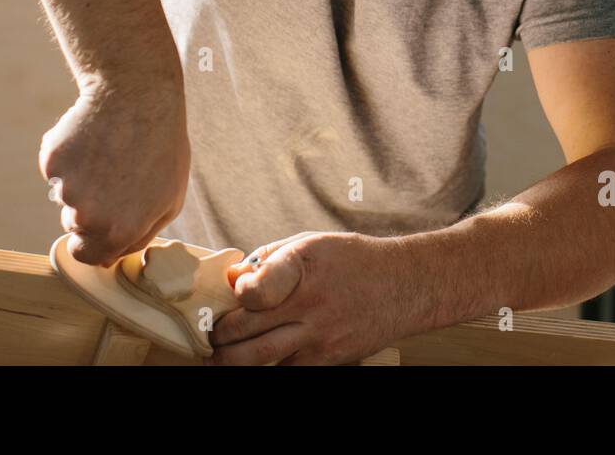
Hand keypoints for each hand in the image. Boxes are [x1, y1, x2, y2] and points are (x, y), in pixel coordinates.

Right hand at [40, 76, 188, 266]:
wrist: (139, 96)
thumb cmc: (162, 147)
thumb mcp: (169, 200)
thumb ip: (139, 235)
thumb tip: (112, 256)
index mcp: (119, 231)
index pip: (87, 256)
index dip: (93, 240)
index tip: (99, 223)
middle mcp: (89, 217)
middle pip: (74, 225)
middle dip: (90, 207)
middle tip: (116, 174)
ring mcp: (67, 187)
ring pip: (64, 194)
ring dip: (80, 178)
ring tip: (109, 152)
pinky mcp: (52, 160)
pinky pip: (55, 167)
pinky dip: (68, 156)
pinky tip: (93, 137)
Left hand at [209, 232, 420, 364]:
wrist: (403, 285)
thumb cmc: (352, 260)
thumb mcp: (311, 243)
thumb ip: (268, 259)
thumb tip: (232, 279)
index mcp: (303, 266)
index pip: (257, 290)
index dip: (237, 293)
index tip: (234, 292)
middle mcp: (310, 304)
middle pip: (247, 331)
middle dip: (220, 335)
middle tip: (211, 333)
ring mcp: (320, 336)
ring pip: (260, 359)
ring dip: (233, 359)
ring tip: (221, 354)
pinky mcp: (330, 359)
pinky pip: (286, 371)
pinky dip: (267, 367)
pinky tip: (256, 361)